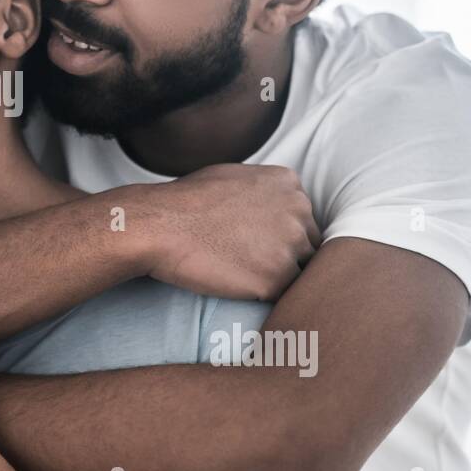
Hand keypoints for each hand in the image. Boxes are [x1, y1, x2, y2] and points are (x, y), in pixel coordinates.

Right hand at [140, 164, 320, 300]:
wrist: (162, 225)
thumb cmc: (187, 201)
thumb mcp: (234, 176)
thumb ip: (265, 190)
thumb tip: (274, 204)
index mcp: (289, 184)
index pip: (304, 217)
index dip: (283, 233)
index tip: (260, 241)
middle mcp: (298, 211)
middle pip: (308, 244)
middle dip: (286, 255)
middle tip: (251, 262)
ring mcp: (290, 246)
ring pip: (301, 271)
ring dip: (278, 276)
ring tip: (244, 274)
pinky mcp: (276, 279)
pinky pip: (284, 294)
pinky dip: (265, 294)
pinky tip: (240, 285)